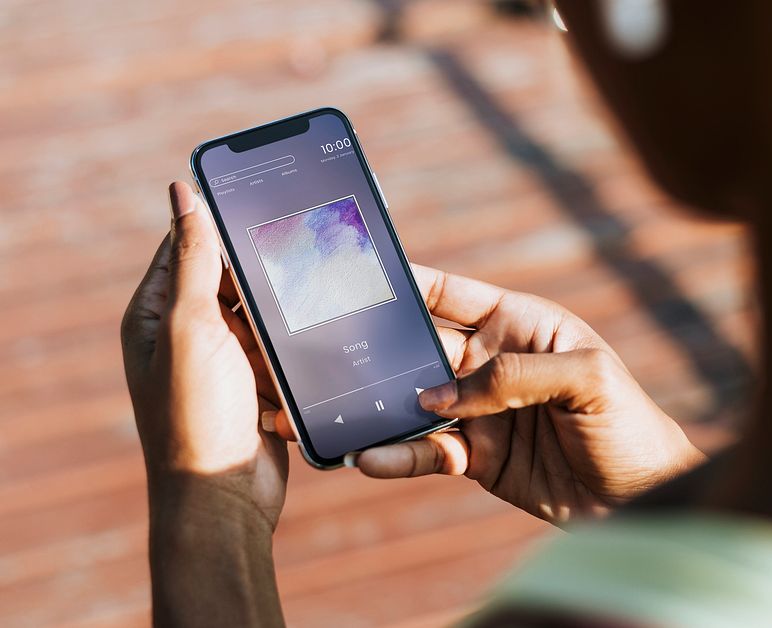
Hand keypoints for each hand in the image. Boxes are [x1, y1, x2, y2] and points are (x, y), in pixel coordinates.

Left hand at [121, 182, 287, 528]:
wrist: (224, 496)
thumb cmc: (196, 415)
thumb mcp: (192, 328)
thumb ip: (193, 260)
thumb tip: (182, 191)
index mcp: (155, 314)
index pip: (185, 245)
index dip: (218, 219)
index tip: (260, 194)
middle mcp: (186, 334)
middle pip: (231, 278)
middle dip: (263, 268)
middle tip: (305, 241)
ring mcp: (223, 360)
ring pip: (262, 312)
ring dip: (284, 307)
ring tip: (319, 285)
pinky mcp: (256, 383)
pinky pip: (280, 346)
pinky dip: (296, 340)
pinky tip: (320, 328)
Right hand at [353, 267, 704, 523]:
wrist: (643, 500)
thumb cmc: (629, 424)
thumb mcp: (587, 381)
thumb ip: (514, 376)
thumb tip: (439, 396)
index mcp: (520, 324)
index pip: (451, 295)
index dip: (408, 283)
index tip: (360, 276)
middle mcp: (492, 363)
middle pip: (420, 347)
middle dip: (377, 347)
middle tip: (327, 350)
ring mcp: (481, 411)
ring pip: (414, 402)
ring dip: (377, 405)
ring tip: (331, 410)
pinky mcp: (476, 458)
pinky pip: (427, 451)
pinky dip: (397, 454)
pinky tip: (370, 458)